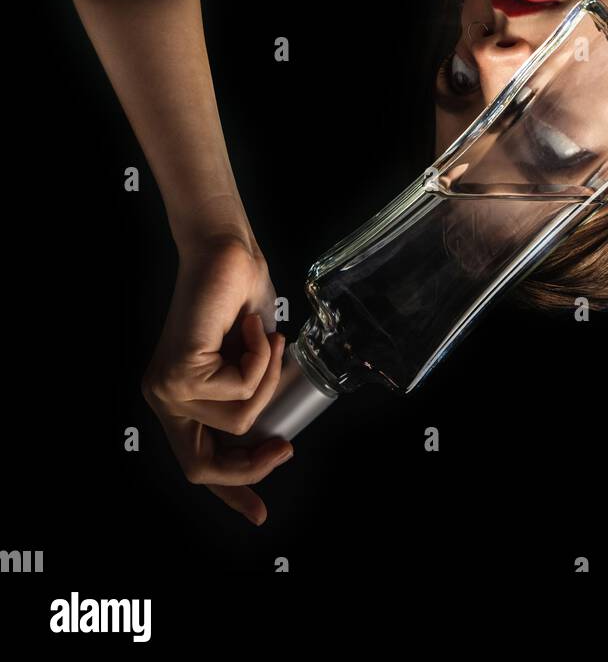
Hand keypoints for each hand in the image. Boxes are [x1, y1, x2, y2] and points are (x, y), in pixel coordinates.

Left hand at [142, 235, 292, 524]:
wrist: (226, 252)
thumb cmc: (240, 297)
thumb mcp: (252, 360)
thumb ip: (249, 396)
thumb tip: (271, 437)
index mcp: (179, 400)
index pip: (197, 463)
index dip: (231, 491)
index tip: (259, 514)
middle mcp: (164, 400)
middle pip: (201, 466)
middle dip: (251, 464)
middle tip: (284, 446)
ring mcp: (167, 389)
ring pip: (239, 420)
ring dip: (267, 379)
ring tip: (266, 339)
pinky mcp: (179, 373)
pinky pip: (239, 389)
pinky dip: (261, 357)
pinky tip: (250, 326)